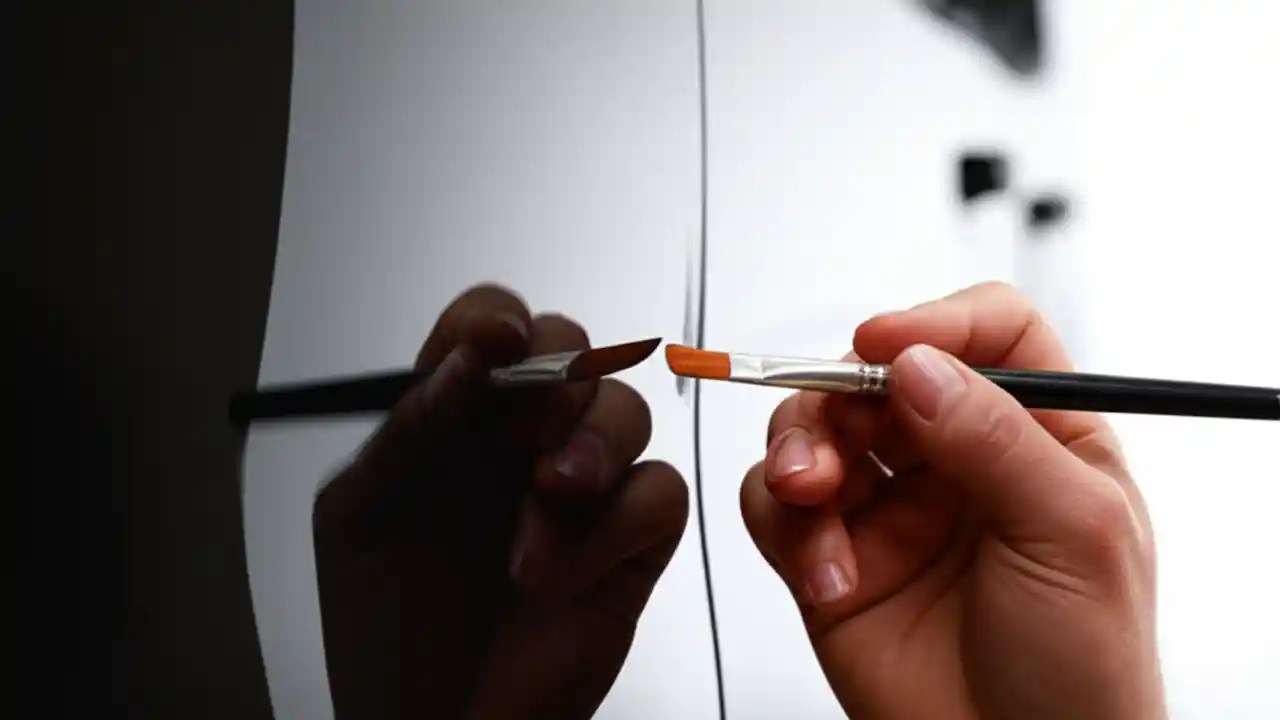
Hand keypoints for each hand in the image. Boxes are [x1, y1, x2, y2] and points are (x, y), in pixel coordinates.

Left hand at [313, 285, 687, 718]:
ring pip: (626, 410)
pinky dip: (616, 524)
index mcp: (453, 419)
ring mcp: (581, 491)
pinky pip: (660, 492)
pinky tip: (561, 572)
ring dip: (591, 448)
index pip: (487, 330)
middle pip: (573, 351)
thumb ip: (408, 432)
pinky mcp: (630, 543)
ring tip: (546, 499)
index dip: (498, 320)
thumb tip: (464, 361)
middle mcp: (519, 441)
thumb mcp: (361, 518)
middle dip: (556, 382)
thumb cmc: (386, 630)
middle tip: (521, 435)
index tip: (496, 340)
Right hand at [741, 282, 1162, 718]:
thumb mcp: (1074, 535)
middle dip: (838, 396)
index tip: (885, 343)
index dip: (936, 323)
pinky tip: (826, 578)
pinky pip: (777, 508)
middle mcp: (957, 462)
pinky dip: (786, 529)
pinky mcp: (832, 558)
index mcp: (1038, 438)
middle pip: (878, 376)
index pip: (989, 336)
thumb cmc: (1084, 671)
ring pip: (815, 430)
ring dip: (798, 451)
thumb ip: (996, 438)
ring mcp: (891, 509)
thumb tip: (918, 364)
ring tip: (810, 497)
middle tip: (829, 438)